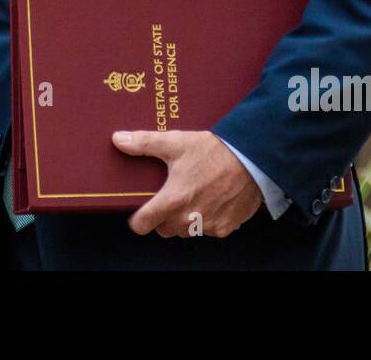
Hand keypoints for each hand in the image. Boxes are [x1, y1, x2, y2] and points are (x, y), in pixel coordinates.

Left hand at [112, 129, 262, 237]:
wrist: (252, 158)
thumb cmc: (213, 151)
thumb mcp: (176, 142)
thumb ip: (144, 143)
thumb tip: (118, 139)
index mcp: (173, 200)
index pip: (142, 225)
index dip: (138, 219)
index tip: (140, 212)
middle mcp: (189, 218)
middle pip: (164, 230)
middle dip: (163, 217)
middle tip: (171, 197)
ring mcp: (208, 225)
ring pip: (186, 231)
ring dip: (185, 220)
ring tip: (193, 196)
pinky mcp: (226, 227)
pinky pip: (208, 230)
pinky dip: (207, 220)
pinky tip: (212, 200)